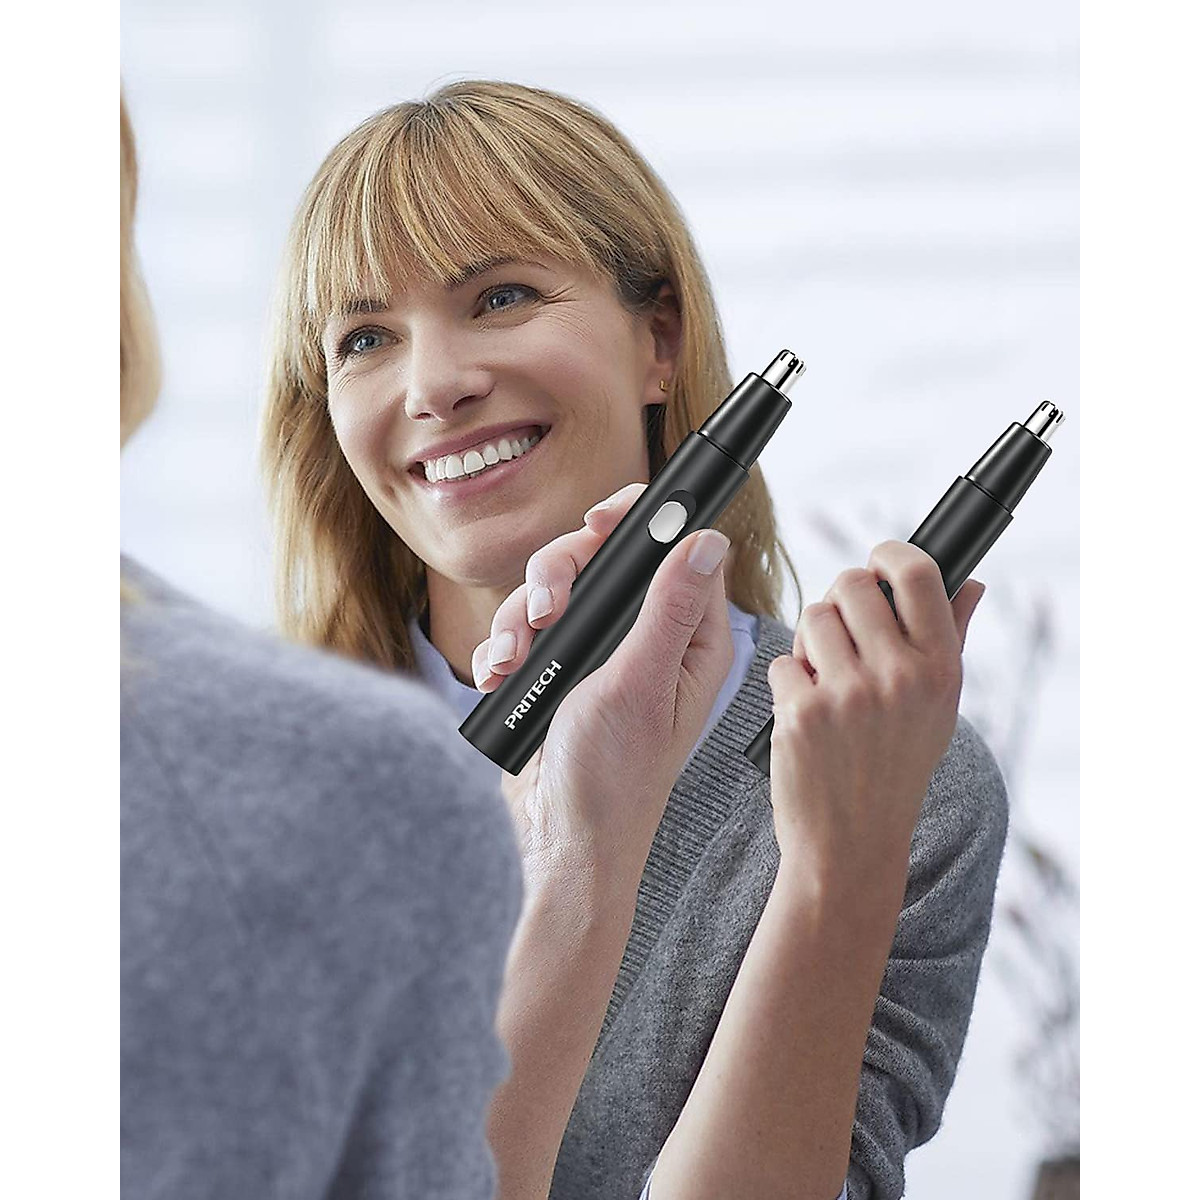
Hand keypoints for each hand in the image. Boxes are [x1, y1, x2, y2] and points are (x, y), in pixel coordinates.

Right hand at [473, 483, 734, 892]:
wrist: (557, 842)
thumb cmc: (614, 780)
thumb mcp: (640, 686)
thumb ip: (668, 609)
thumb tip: (707, 538)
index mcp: (687, 641)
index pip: (676, 551)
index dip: (638, 524)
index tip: (599, 520)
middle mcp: (646, 639)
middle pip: (602, 559)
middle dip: (560, 576)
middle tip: (547, 610)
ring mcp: (599, 654)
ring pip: (554, 589)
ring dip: (522, 615)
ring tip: (514, 657)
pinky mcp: (558, 669)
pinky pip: (524, 628)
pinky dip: (505, 644)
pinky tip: (500, 673)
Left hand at [765, 542, 985, 893]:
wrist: (851, 842)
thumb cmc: (895, 767)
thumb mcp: (938, 708)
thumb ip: (951, 638)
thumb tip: (970, 583)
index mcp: (940, 669)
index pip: (917, 574)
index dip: (890, 553)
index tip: (877, 559)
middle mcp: (900, 677)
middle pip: (851, 584)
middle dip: (838, 600)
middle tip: (842, 634)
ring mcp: (849, 695)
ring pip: (811, 617)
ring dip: (810, 641)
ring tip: (825, 680)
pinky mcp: (801, 713)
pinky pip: (781, 661)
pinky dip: (787, 682)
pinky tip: (806, 713)